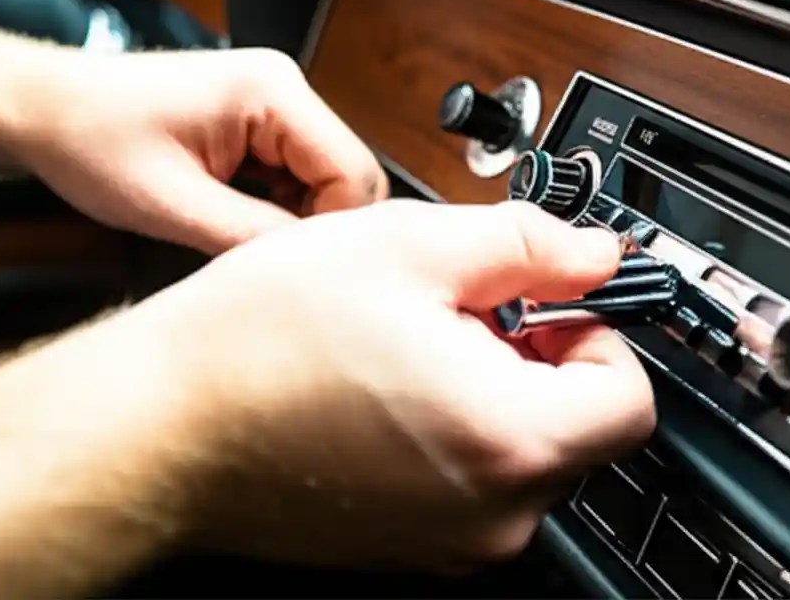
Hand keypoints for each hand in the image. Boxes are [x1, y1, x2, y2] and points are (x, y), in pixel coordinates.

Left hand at [10, 48, 386, 254]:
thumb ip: (253, 236)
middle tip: (260, 258)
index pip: (355, 175)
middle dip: (315, 226)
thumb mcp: (172, 205)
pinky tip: (233, 219)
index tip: (289, 267)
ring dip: (294, 219)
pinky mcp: (260, 121)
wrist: (43, 109)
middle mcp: (285, 86)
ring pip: (326, 182)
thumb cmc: (90, 140)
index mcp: (273, 92)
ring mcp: (275, 102)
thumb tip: (313, 269)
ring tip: (235, 234)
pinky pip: (298, 175)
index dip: (333, 231)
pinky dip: (276, 207)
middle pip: (349, 178)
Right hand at [144, 199, 655, 571]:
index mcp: (509, 438)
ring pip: (523, 450)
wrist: (157, 427)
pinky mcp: (410, 543)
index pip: (632, 397)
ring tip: (408, 346)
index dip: (597, 330)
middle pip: (581, 426)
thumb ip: (528, 246)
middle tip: (462, 310)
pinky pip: (471, 480)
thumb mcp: (407, 247)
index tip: (548, 300)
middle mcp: (492, 511)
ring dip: (493, 389)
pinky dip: (453, 429)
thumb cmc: (257, 343)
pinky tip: (384, 387)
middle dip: (540, 357)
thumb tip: (593, 254)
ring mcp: (450, 539)